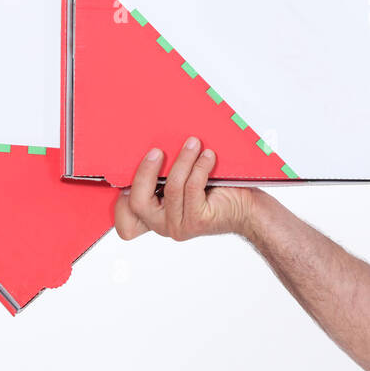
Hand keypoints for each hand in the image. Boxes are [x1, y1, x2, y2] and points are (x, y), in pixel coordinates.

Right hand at [113, 136, 271, 241]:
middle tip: (157, 151)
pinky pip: (192, 187)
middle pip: (137, 202)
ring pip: (171, 187)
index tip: (137, 167)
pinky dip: (199, 167)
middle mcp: (163, 226)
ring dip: (183, 160)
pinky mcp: (198, 221)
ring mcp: (179, 226)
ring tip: (194, 144)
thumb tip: (152, 147)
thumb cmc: (217, 191)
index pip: (125, 222)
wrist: (249, 210)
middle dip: (145, 171)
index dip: (120, 200)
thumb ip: (162, 177)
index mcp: (154, 217)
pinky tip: (208, 156)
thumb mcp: (183, 183)